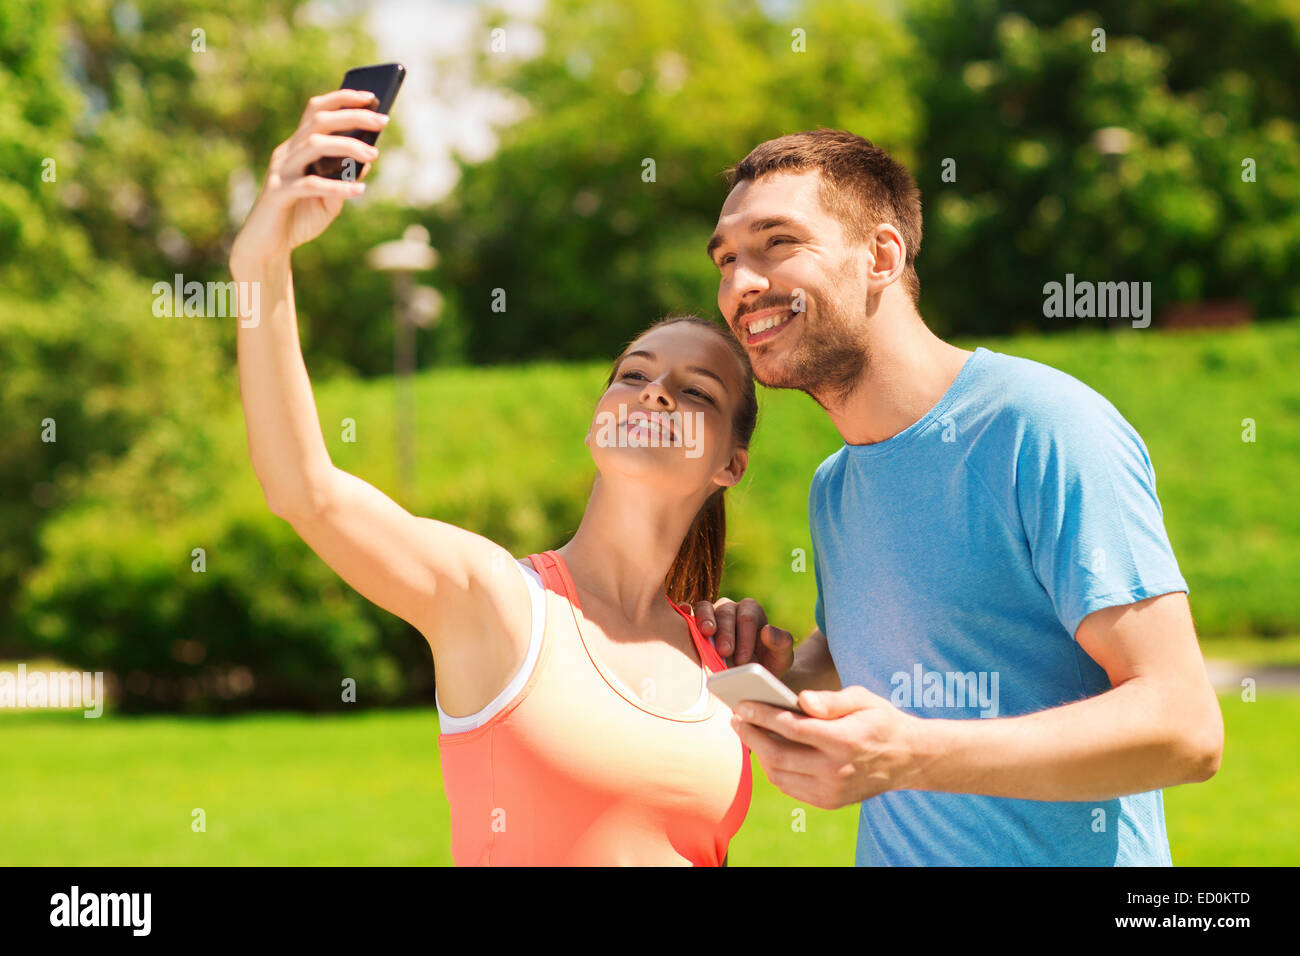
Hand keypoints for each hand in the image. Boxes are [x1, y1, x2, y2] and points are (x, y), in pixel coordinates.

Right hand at [229, 89, 387, 269]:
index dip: (342, 99)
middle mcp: (287, 153)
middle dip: (352, 115)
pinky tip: (360, 191)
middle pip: (319, 121)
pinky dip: (337, 186)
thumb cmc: (299, 218)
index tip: (371, 97)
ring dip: (348, 146)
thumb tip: (370, 156)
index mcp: (297, 148)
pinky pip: (309, 184)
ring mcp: (281, 171)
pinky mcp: (278, 193)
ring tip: (374, 154)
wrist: (267, 247)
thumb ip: (346, 177)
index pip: (316, 111)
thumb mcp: (330, 198)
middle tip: (382, 120)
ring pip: (314, 144)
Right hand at [690, 597, 793, 676]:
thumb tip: (767, 631)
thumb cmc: (766, 665)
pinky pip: (687, 611)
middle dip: (726, 632)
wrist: (749, 677)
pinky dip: (684, 610)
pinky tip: (683, 614)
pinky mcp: (694, 623)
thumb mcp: (781, 658)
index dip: (745, 637)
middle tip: (725, 652)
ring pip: (705, 607)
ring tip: (706, 634)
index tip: (744, 659)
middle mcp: (730, 609)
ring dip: (705, 620)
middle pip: (726, 612)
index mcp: (751, 612)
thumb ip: (781, 643)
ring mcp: (711, 614)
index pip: (747, 617)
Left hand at [729, 686, 924, 809]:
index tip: (743, 705)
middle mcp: (837, 770)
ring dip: (758, 753)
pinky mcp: (829, 801)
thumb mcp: (863, 699)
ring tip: (749, 732)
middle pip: (778, 755)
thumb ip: (831, 699)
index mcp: (845, 740)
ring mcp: (832, 790)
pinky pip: (789, 787)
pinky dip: (773, 769)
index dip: (762, 715)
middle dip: (751, 735)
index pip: (792, 728)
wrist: (909, 759)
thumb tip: (802, 698)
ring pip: (779, 775)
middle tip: (736, 717)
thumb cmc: (880, 720)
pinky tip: (768, 751)